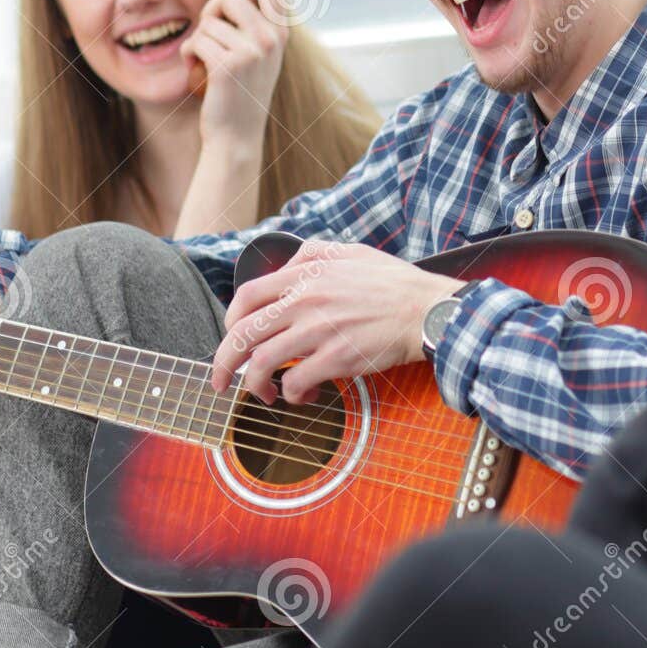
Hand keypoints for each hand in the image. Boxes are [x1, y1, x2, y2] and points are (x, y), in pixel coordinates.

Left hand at [182, 0, 289, 149]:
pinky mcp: (228, 65)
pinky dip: (188, 55)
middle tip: (210, 37)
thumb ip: (255, 23)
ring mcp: (252, 51)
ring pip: (207, 21)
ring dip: (198, 40)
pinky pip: (195, 41)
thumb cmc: (240, 93)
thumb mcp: (259, 55)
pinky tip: (197, 70)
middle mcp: (271, 38)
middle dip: (210, 12)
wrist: (236, 136)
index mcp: (281, 33)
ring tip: (206, 62)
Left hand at [210, 241, 463, 404]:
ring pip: (262, 364)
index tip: (229, 337)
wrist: (426, 310)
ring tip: (264, 394)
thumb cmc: (392, 283)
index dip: (229, 321)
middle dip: (222, 362)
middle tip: (220, 381)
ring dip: (255, 386)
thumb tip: (286, 265)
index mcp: (304, 276)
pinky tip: (304, 395)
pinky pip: (296, 383)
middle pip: (242, 334)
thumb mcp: (348, 252)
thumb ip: (311, 254)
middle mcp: (304, 302)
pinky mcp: (336, 359)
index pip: (247, 296)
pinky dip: (292, 395)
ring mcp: (318, 332)